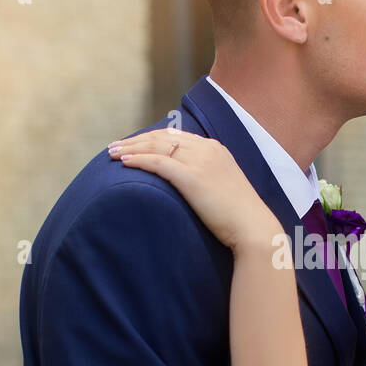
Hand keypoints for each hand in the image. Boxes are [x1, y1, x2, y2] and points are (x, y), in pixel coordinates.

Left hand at [108, 130, 280, 249]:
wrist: (254, 228)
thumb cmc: (239, 216)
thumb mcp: (223, 188)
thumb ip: (207, 179)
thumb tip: (190, 186)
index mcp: (215, 149)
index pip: (176, 137)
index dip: (151, 139)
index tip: (134, 145)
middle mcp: (207, 149)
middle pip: (162, 138)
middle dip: (136, 141)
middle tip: (115, 147)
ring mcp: (200, 161)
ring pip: (157, 146)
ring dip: (131, 148)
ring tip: (112, 153)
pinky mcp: (192, 177)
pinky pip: (158, 162)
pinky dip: (139, 160)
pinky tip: (124, 163)